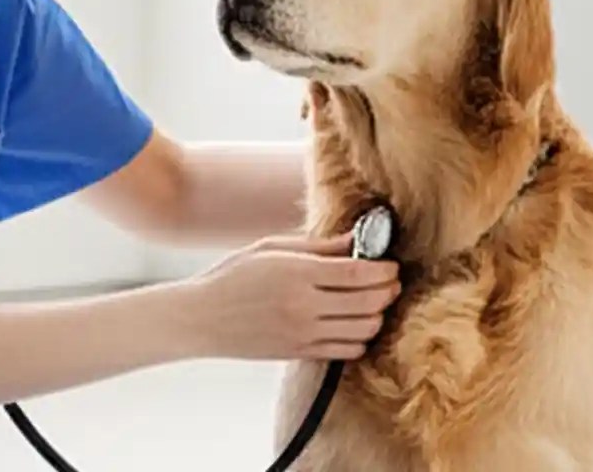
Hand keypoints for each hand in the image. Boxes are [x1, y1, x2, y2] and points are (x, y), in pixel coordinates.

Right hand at [178, 232, 400, 360]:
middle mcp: (304, 305)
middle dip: (388, 290)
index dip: (384, 268)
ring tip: (374, 302)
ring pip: (365, 328)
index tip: (390, 264)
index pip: (358, 271)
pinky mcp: (302, 352)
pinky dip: (362, 337)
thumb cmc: (232, 276)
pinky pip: (349, 350)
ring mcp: (304, 332)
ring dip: (378, 314)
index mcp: (297, 273)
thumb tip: (355, 240)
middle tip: (390, 281)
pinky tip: (355, 323)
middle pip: (369, 301)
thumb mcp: (270, 249)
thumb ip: (317, 246)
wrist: (201, 318)